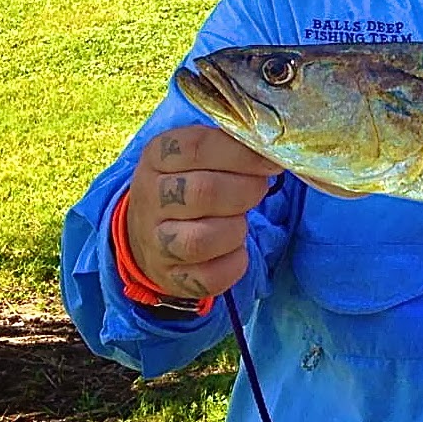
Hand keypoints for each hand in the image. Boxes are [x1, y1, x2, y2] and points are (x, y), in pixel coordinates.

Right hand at [125, 125, 279, 299]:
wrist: (147, 234)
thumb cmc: (188, 183)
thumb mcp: (196, 155)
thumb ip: (230, 144)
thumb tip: (275, 145)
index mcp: (157, 158)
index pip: (197, 148)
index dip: (242, 154)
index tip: (270, 161)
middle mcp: (150, 198)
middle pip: (204, 192)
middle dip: (246, 190)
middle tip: (259, 190)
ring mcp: (156, 241)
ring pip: (201, 240)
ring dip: (235, 229)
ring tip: (240, 222)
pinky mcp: (172, 276)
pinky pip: (210, 276)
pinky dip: (234, 264)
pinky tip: (235, 250)